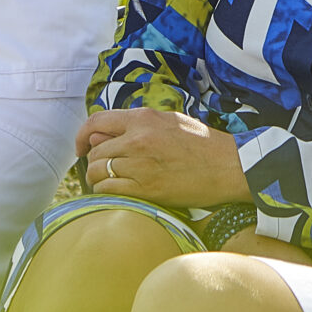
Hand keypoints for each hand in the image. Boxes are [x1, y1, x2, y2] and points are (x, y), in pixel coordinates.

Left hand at [75, 108, 248, 207]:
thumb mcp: (169, 122)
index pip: (96, 121)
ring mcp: (140, 165)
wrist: (229, 166)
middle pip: (94, 152)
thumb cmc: (202, 143)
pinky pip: (109, 191)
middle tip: (104, 169)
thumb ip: (134, 126)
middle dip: (93, 162)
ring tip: (112, 182)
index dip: (82, 135)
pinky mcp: (145, 190)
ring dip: (99, 179)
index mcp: (144, 119)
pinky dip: (107, 193)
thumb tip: (98, 136)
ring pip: (97, 173)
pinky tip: (118, 193)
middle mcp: (138, 140)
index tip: (82, 147)